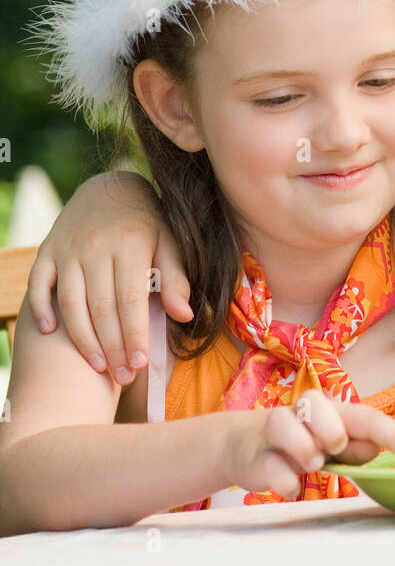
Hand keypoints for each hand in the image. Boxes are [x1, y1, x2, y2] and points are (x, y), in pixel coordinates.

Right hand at [25, 171, 193, 380]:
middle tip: (122, 377)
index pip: (131, 299)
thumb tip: (184, 315)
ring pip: (71, 302)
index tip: (140, 364)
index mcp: (131, 244)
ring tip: (99, 367)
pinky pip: (39, 284)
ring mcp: (68, 248)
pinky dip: (41, 309)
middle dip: (113, 347)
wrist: (109, 188)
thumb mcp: (169, 242)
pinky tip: (51, 334)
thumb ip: (176, 277)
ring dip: (83, 339)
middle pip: (102, 307)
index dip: (135, 334)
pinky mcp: (48, 250)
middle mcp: (96, 247)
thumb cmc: (146, 224)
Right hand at [223, 393, 394, 498]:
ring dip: (306, 453)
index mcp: (332, 412)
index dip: (392, 435)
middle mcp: (304, 413)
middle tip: (333, 449)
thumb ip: (356, 447)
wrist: (244, 445)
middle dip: (334, 433)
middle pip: (325, 411)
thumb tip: (377, 449)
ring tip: (309, 465)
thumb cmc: (300, 445)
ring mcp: (278, 431)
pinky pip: (275, 470)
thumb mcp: (331, 446)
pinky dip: (286, 483)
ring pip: (293, 432)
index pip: (367, 418)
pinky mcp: (258, 455)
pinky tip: (289, 484)